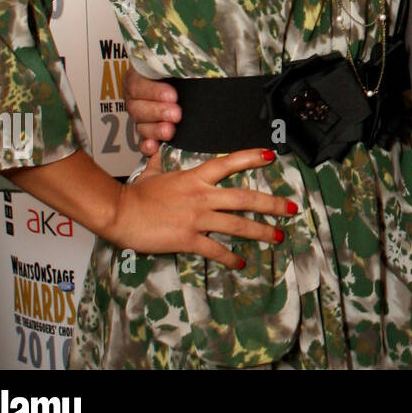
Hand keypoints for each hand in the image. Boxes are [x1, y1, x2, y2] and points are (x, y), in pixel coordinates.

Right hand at [107, 148, 295, 268]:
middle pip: (245, 197)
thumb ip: (159, 162)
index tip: (272, 156)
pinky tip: (241, 262)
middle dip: (272, 203)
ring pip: (237, 224)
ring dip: (260, 231)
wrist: (119, 213)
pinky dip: (230, 257)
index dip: (252, 158)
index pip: (229, 163)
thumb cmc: (134, 194)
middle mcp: (202, 196)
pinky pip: (215, 249)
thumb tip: (156, 149)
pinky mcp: (188, 239)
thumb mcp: (151, 173)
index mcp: (195, 178)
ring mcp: (197, 218)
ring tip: (277, 236)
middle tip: (291, 208)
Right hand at [124, 68, 180, 156]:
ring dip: (155, 130)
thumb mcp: (175, 62)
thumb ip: (177, 65)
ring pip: (141, 126)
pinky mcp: (148, 132)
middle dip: (158, 112)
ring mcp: (141, 116)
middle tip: (176, 114)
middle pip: (138, 108)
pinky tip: (154, 147)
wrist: (186, 81)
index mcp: (138, 77)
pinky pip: (143, 142)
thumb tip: (191, 66)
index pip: (138, 86)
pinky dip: (148, 146)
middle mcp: (136, 98)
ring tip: (170, 131)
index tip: (173, 96)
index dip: (154, 92)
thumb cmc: (179, 67)